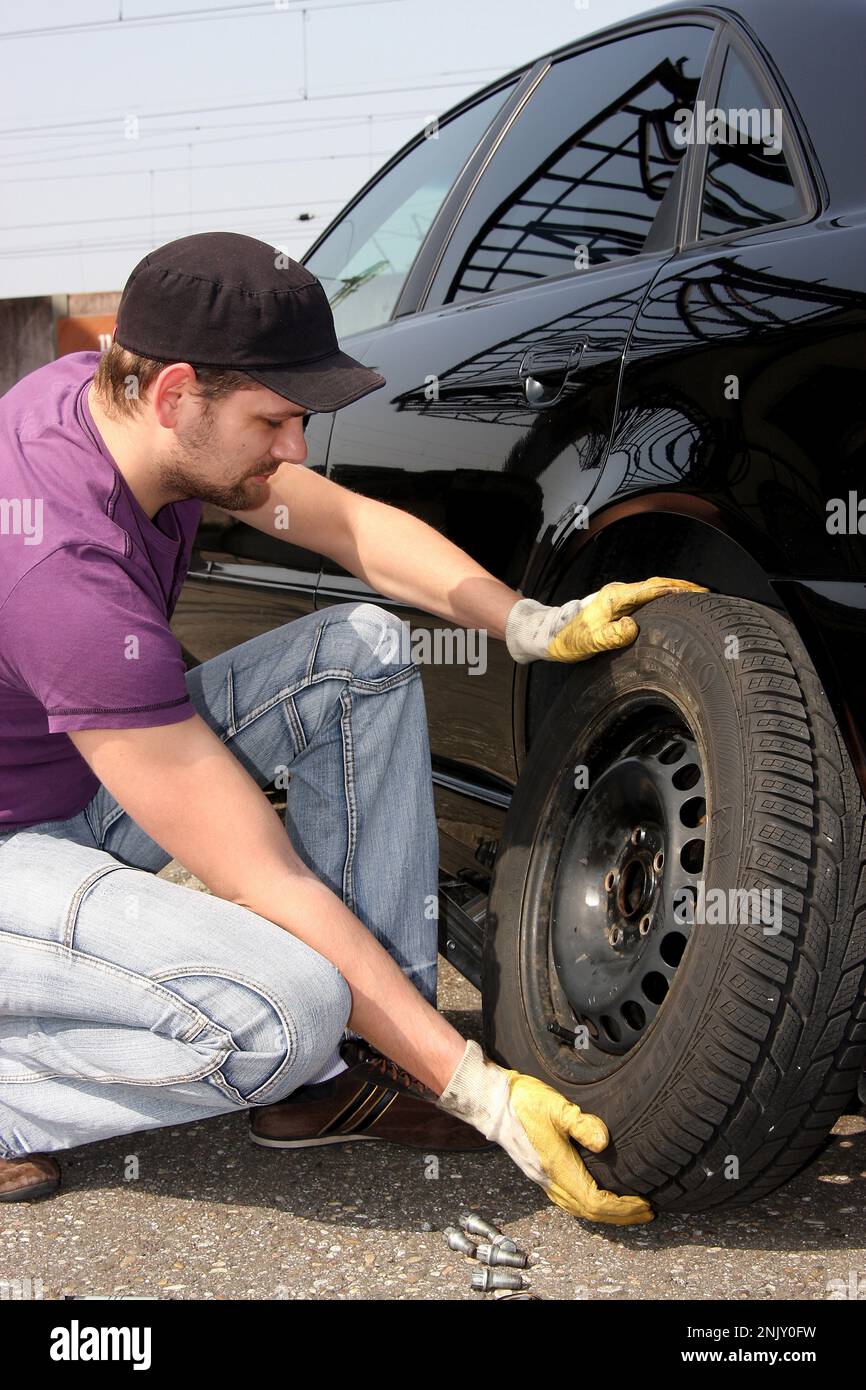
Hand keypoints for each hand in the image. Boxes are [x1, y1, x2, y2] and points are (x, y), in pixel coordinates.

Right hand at [436, 1039, 653, 1224]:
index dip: (622, 1207)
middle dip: (620, 1215)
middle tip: (645, 1212)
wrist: (493, 1102)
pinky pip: (568, 1200)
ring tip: (627, 1210)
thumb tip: (604, 1141)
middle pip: (589, 1212)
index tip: (643, 1204)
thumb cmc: (524, 1103)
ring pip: (578, 1209)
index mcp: (557, 1168)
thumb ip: (582, 1123)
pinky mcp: (540, 1172)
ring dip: (605, 1213)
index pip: (595, 1201)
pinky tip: (596, 1199)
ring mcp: (543, 1178)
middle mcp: (550, 1180)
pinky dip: (589, 1205)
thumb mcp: (557, 1106)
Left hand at [504, 577, 708, 663]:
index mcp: (616, 597)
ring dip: (674, 593)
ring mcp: (618, 599)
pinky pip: (646, 601)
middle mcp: (620, 594)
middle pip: (658, 586)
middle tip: (708, 595)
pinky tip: (670, 610)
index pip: (654, 590)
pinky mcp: (617, 607)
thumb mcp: (589, 641)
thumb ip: (611, 635)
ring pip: (653, 592)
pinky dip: (663, 601)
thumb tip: (633, 628)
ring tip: (696, 600)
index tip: (701, 592)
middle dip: (683, 588)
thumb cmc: (567, 638)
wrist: (547, 634)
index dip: (679, 590)